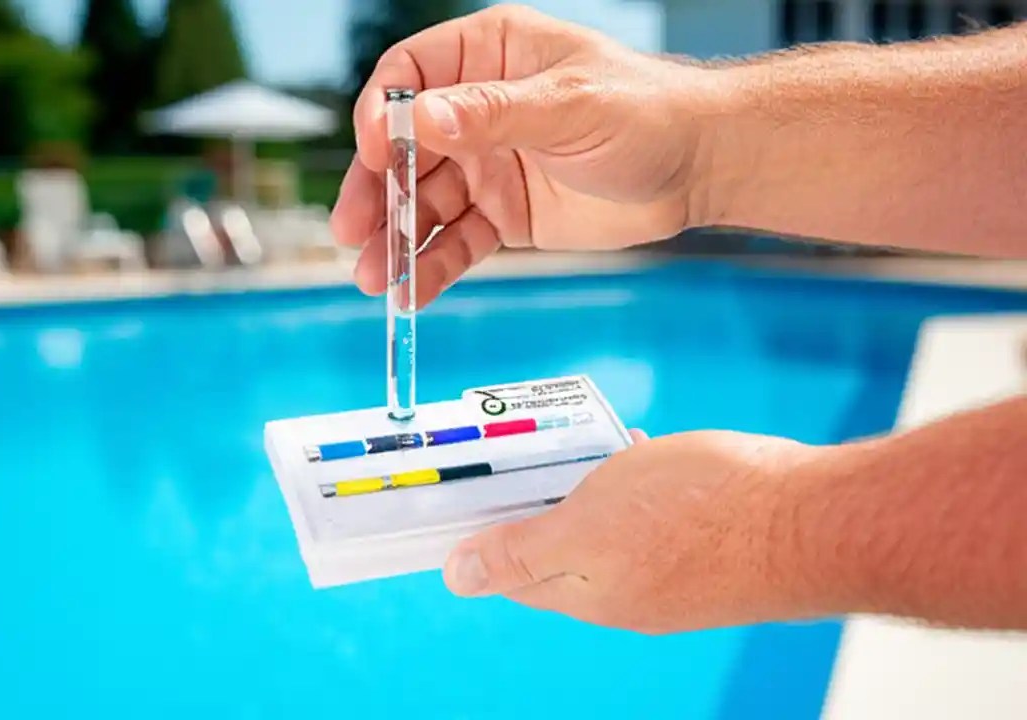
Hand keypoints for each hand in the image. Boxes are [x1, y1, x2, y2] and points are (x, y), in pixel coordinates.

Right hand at [331, 4, 725, 306]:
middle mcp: (476, 110)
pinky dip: (432, 268)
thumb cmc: (649, 111)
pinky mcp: (503, 214)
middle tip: (354, 231)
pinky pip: (457, 242)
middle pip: (403, 149)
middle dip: (377, 192)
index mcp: (488, 56)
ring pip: (424, 204)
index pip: (409, 77)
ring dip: (397, 241)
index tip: (377, 154)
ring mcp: (486, 165)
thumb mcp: (571, 104)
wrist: (700, 169)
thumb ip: (495, 112)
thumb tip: (424, 118)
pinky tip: (412, 291)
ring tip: (375, 278)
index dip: (383, 116)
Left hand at [441, 430, 828, 633]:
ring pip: (608, 529)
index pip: (513, 572)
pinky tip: (647, 455)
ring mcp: (673, 575)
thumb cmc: (700, 518)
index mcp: (590, 594)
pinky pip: (654, 519)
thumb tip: (458, 579)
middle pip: (559, 549)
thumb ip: (523, 554)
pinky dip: (639, 486)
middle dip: (539, 501)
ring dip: (592, 488)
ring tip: (595, 446)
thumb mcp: (588, 529)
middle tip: (529, 451)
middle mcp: (629, 595)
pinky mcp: (710, 548)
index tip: (465, 493)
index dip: (484, 533)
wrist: (815, 521)